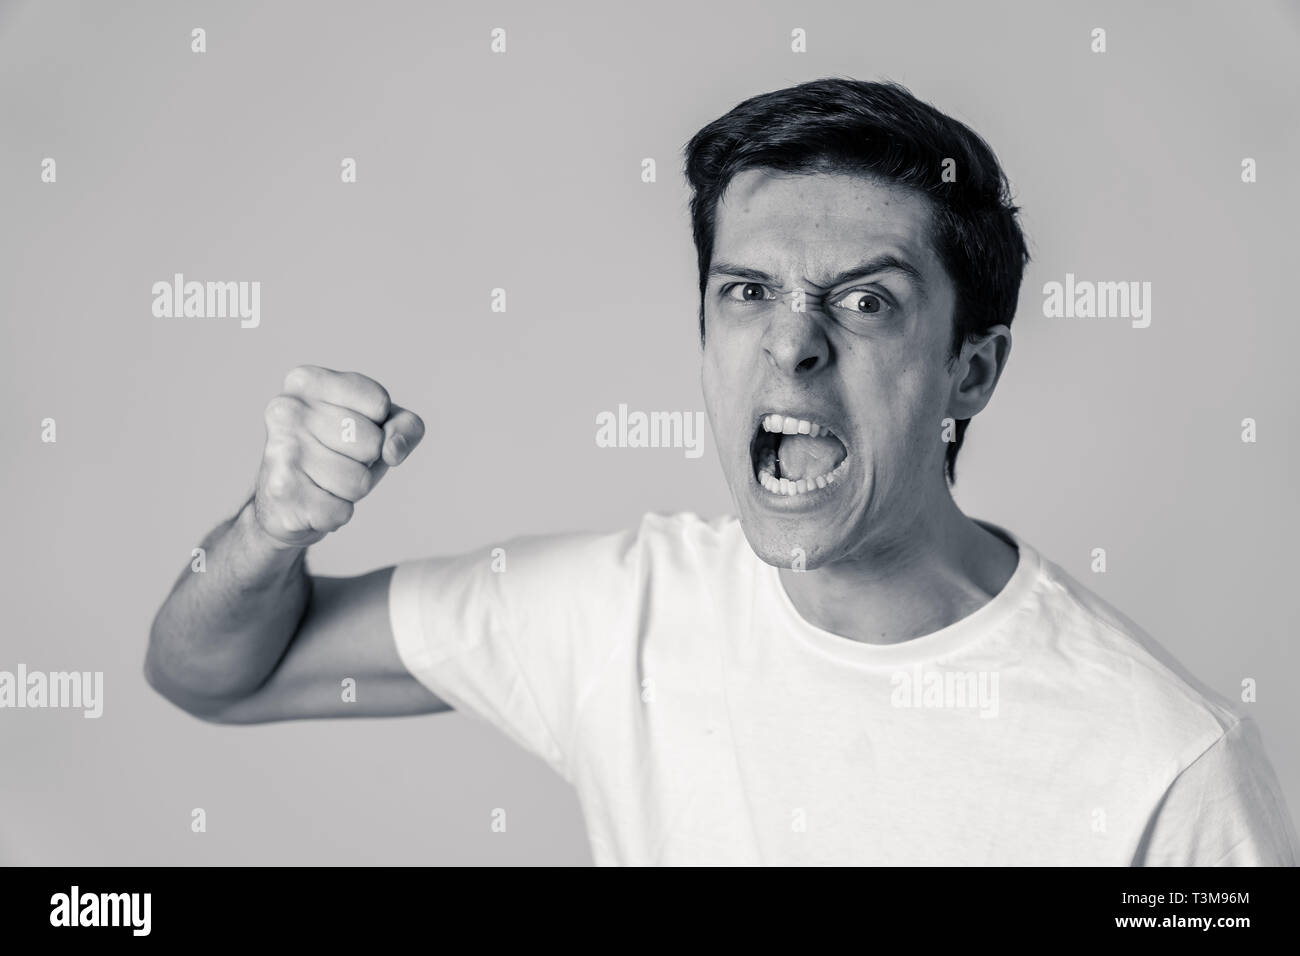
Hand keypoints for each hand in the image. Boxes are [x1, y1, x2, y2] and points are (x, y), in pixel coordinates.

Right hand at [252, 365, 424, 547]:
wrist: (282, 502)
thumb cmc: (337, 453)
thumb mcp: (379, 427)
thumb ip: (406, 426)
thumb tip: (392, 451)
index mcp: (307, 381)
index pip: (379, 404)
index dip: (378, 425)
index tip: (350, 428)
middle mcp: (287, 409)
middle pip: (372, 444)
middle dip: (366, 461)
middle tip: (336, 460)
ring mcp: (281, 450)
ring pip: (359, 481)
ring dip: (351, 489)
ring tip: (324, 480)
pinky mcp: (281, 492)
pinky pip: (342, 511)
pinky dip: (336, 513)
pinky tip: (312, 501)